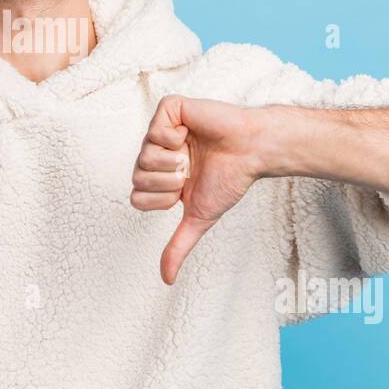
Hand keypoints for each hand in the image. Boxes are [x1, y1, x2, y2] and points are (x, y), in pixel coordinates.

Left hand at [131, 95, 266, 284]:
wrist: (251, 152)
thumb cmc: (229, 179)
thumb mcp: (198, 217)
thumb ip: (178, 246)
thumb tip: (166, 280)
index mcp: (159, 176)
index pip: (136, 196)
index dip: (161, 199)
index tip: (184, 190)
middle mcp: (156, 153)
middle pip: (137, 177)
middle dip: (169, 181)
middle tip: (191, 170)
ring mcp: (161, 130)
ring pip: (143, 154)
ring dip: (174, 160)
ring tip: (192, 153)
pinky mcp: (170, 109)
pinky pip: (155, 128)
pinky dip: (175, 137)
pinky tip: (191, 134)